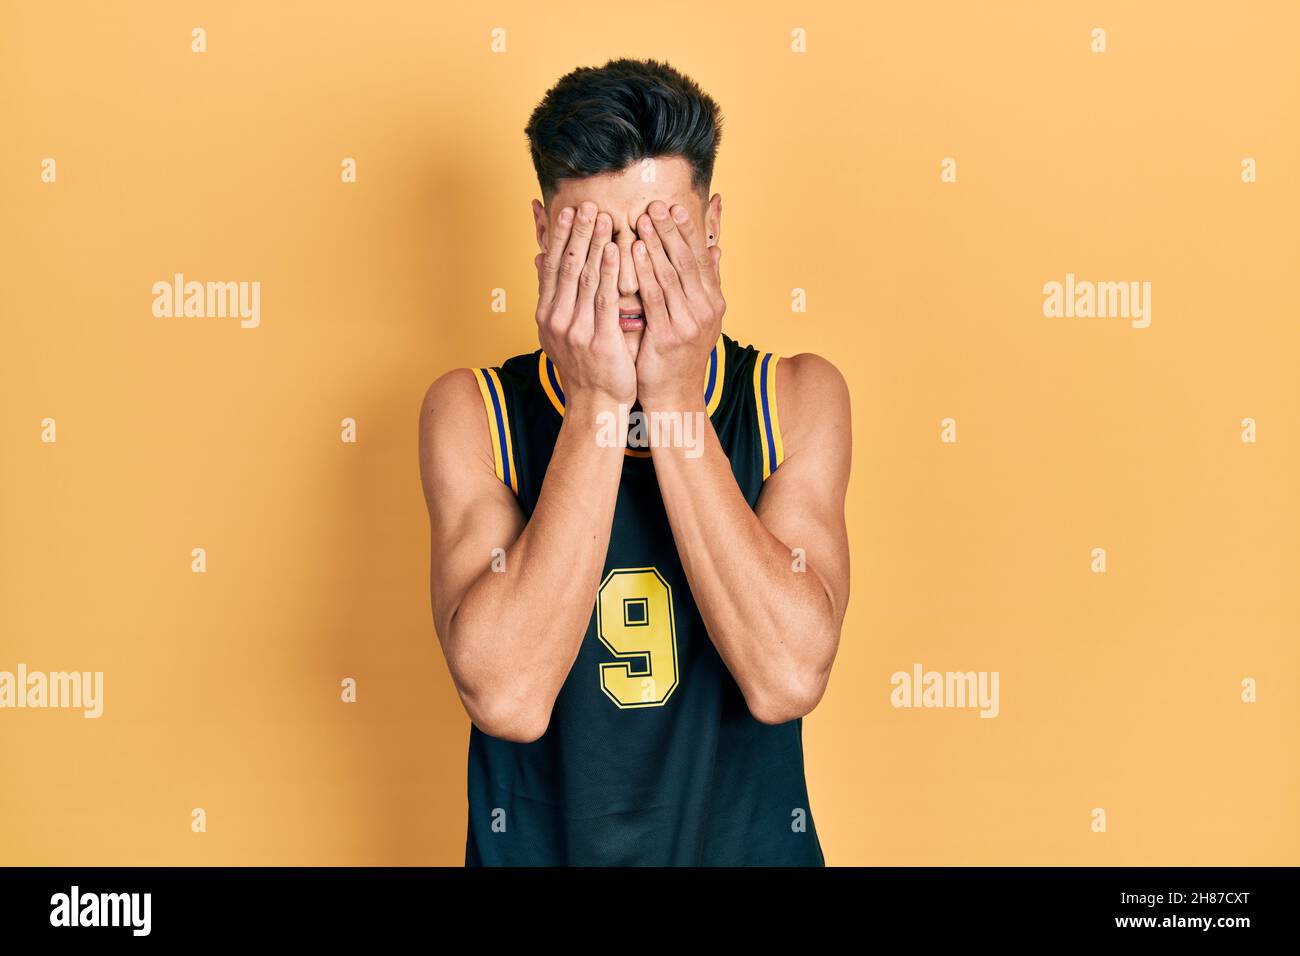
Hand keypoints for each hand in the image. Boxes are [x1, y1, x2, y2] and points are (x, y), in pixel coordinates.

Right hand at [535, 200, 636, 407]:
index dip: (556, 236)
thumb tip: (538, 257)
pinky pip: (605, 299)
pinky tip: (615, 250)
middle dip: (576, 233)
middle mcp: (556, 319)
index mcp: (546, 313)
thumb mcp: (559, 329)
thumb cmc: (584, 365)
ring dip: (593, 244)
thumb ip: (552, 293)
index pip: (550, 266)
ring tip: (602, 217)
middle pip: (565, 266)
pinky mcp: (599, 339)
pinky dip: (609, 272)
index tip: (562, 209)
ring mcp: (576, 329)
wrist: (595, 403)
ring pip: (584, 277)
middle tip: (585, 203)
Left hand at [630, 200, 725, 409]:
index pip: (701, 258)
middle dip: (670, 230)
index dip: (688, 231)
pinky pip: (654, 296)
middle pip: (686, 261)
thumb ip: (707, 283)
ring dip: (656, 244)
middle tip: (655, 205)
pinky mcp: (668, 335)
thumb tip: (717, 249)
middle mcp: (705, 309)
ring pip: (670, 274)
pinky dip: (644, 271)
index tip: (675, 207)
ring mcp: (689, 323)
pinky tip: (634, 252)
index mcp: (713, 302)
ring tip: (642, 220)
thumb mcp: (700, 317)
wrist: (674, 395)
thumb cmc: (680, 355)